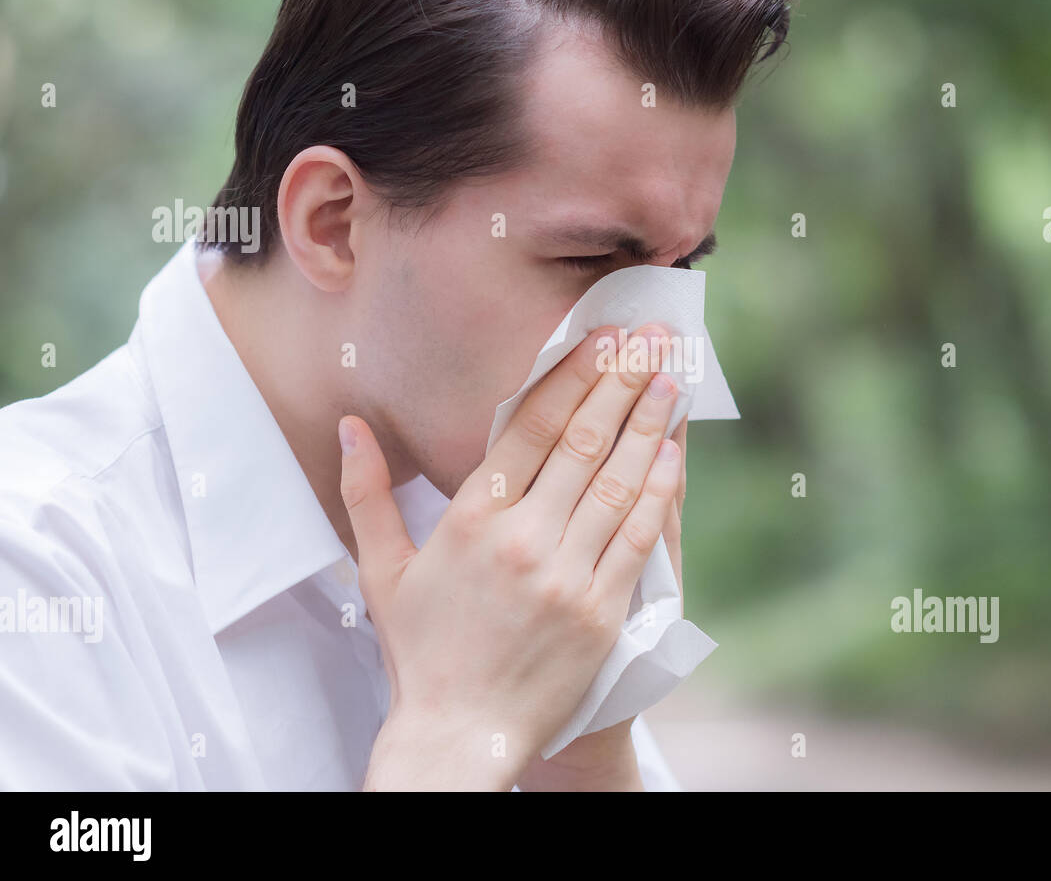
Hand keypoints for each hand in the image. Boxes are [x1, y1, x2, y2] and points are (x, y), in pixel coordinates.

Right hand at [344, 325, 682, 789]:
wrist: (459, 734)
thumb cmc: (421, 651)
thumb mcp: (380, 570)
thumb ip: (366, 492)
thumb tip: (352, 424)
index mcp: (469, 520)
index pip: (531, 427)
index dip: (572, 376)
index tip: (602, 340)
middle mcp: (521, 539)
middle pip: (582, 442)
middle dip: (621, 383)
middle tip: (650, 342)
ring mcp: (566, 575)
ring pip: (617, 482)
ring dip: (648, 425)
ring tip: (671, 382)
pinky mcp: (601, 611)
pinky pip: (638, 538)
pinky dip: (658, 491)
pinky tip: (673, 454)